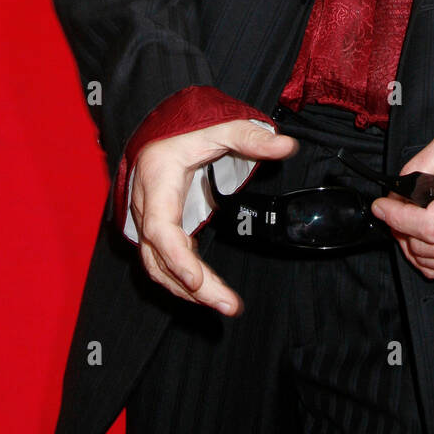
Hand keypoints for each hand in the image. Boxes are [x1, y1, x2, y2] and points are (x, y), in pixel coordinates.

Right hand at [131, 120, 297, 311]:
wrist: (158, 135)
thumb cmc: (184, 131)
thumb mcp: (218, 127)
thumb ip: (251, 137)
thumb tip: (287, 146)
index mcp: (157, 183)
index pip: (161, 229)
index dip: (176, 258)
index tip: (196, 279)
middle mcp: (146, 209)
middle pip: (161, 259)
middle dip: (194, 288)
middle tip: (229, 305)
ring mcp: (147, 223)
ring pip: (160, 267)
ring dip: (189, 291)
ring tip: (224, 304)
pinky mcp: (157, 232)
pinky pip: (163, 263)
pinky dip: (183, 280)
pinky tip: (207, 288)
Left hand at [371, 125, 433, 278]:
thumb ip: (424, 163)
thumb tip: (398, 191)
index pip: (432, 225)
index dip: (399, 217)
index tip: (381, 205)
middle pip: (427, 246)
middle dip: (400, 226)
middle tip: (393, 206)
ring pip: (428, 261)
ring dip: (407, 241)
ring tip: (405, 218)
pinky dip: (420, 255)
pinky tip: (416, 235)